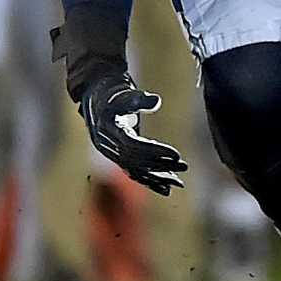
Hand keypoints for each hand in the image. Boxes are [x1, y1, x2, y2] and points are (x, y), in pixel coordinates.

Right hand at [75, 71, 187, 195]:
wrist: (95, 100)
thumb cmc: (113, 94)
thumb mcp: (125, 92)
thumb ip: (139, 98)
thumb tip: (156, 101)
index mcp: (109, 129)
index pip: (134, 145)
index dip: (155, 151)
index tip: (176, 155)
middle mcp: (108, 146)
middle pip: (136, 160)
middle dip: (161, 165)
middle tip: (184, 167)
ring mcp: (111, 154)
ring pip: (135, 170)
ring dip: (158, 176)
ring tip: (179, 182)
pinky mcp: (117, 158)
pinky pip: (133, 172)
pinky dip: (149, 180)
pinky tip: (166, 187)